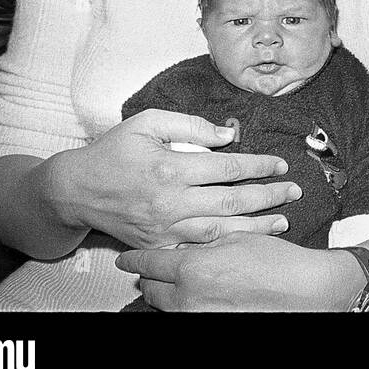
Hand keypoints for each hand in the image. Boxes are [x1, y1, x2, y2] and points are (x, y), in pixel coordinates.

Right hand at [50, 108, 300, 249]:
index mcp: (171, 167)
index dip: (258, 165)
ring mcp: (164, 227)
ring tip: (284, 220)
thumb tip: (229, 134)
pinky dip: (227, 244)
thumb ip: (191, 124)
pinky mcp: (158, 244)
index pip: (228, 167)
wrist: (75, 190)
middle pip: (232, 200)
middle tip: (293, 190)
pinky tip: (248, 240)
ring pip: (221, 229)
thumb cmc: (113, 151)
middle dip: (269, 195)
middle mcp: (170, 201)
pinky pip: (199, 247)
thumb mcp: (148, 122)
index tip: (280, 163)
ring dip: (256, 225)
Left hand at [115, 232, 364, 310]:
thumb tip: (178, 241)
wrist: (304, 289)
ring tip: (188, 278)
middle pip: (150, 289)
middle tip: (161, 266)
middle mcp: (189, 298)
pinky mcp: (210, 324)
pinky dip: (188, 303)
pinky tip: (204, 292)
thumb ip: (200, 239)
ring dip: (169, 291)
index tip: (128, 258)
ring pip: (166, 305)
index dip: (135, 259)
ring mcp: (198, 316)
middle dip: (153, 276)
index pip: (147, 264)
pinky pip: (187, 314)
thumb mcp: (234, 238)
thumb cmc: (276, 262)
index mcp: (192, 269)